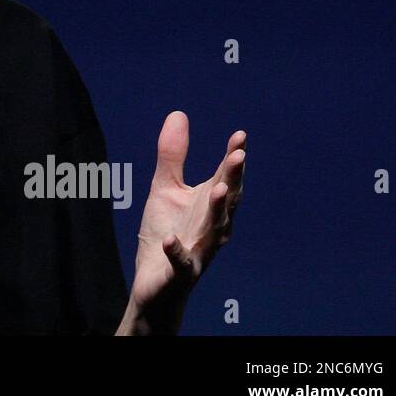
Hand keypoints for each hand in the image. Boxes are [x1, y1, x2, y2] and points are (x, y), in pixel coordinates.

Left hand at [120, 110, 245, 334]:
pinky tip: (171, 240)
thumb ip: (173, 155)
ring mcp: (199, 250)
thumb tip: (179, 114)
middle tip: (237, 156)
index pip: (225, 178)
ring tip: (219, 190)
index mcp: (209, 205)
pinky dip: (177, 251)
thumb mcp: (165, 188)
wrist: (155, 282)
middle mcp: (212, 226)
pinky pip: (181, 262)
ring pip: (213, 230)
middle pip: (225, 201)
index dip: (233, 158)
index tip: (240, 135)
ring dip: (217, 211)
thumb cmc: (165, 231)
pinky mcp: (180, 271)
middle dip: (232, 179)